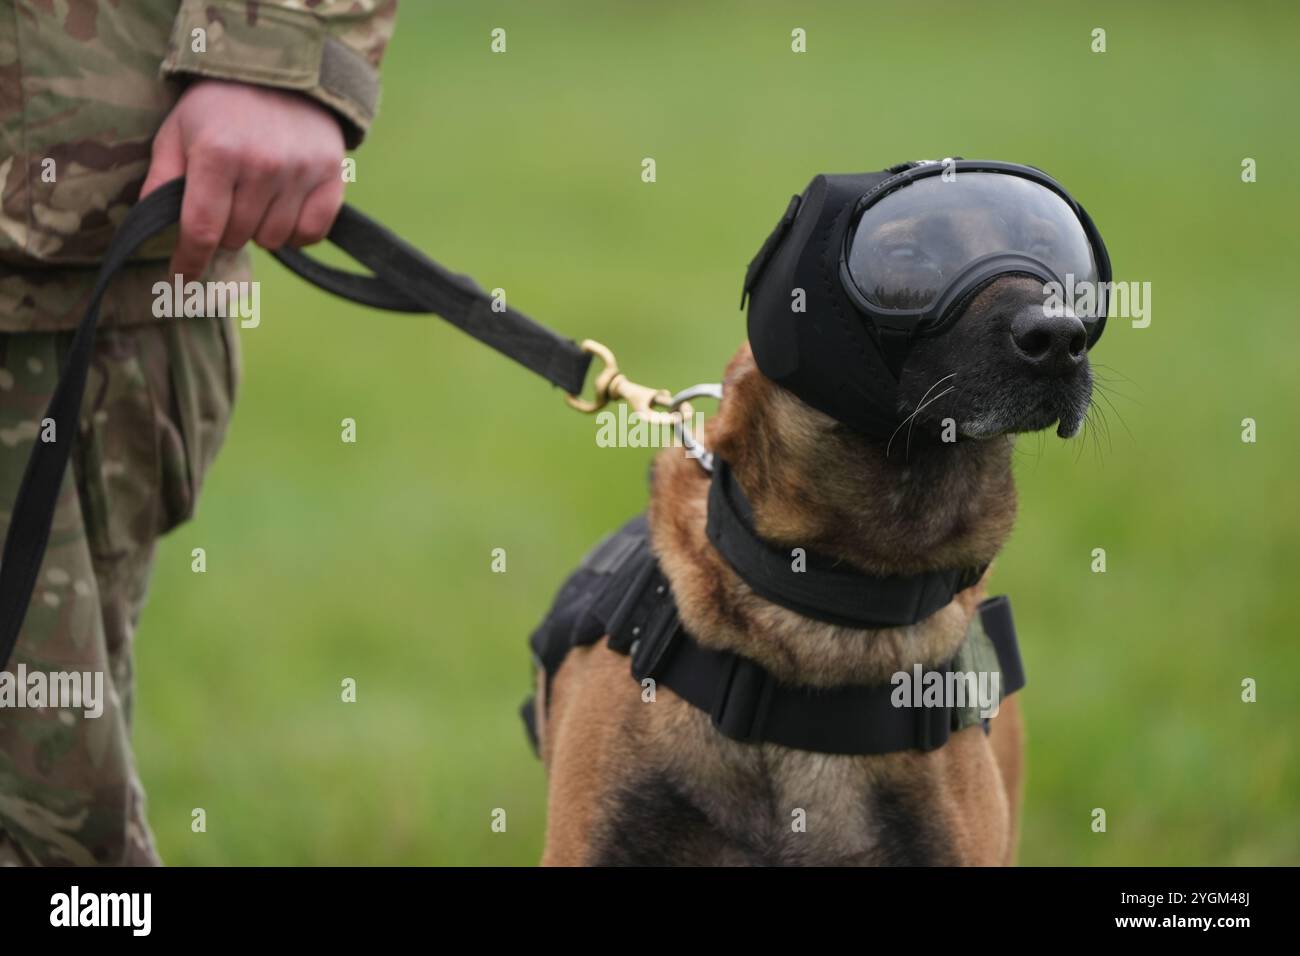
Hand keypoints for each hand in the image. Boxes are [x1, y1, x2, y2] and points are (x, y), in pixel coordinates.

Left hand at [141, 79, 345, 277]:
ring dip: (259, 230)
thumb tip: (147, 225)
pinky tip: (284, 210)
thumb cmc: (219, 106)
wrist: (281, 72)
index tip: (182, 278)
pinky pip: (311, 233)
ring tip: (255, 200)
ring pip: (273, 240)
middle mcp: (262, 165)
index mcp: (218, 154)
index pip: (202, 230)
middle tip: (225, 201)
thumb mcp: (178, 131)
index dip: (189, 261)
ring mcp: (301, 172)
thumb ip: (162, 178)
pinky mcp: (332, 177)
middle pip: (237, 238)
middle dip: (225, 229)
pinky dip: (295, 232)